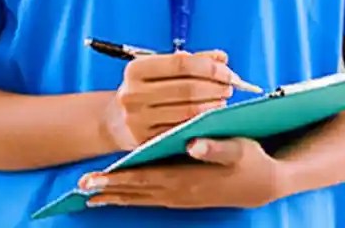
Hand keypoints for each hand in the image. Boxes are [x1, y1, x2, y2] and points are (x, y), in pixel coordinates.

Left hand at [80, 137, 287, 209]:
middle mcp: (178, 192)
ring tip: (88, 196)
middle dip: (106, 190)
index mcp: (187, 178)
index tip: (92, 179)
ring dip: (114, 196)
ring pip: (140, 198)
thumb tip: (192, 144)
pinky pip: (149, 199)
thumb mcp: (239, 148)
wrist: (266, 184)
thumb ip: (216, 146)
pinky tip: (117, 195)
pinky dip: (131, 197)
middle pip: (134, 191)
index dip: (116, 179)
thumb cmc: (250, 160)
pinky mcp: (182, 198)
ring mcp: (179, 198)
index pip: (143, 178)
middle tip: (78, 189)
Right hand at [106, 51, 234, 149]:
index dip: (208, 67)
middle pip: (186, 88)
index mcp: (135, 70)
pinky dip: (202, 123)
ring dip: (213, 106)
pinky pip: (183, 131)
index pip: (180, 64)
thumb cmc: (146, 90)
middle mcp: (133, 94)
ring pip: (188, 112)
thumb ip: (191, 61)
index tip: (227, 72)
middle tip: (229, 87)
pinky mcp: (146, 140)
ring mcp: (138, 120)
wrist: (117, 121)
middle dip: (215, 87)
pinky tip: (211, 117)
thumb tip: (221, 57)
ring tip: (222, 101)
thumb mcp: (159, 70)